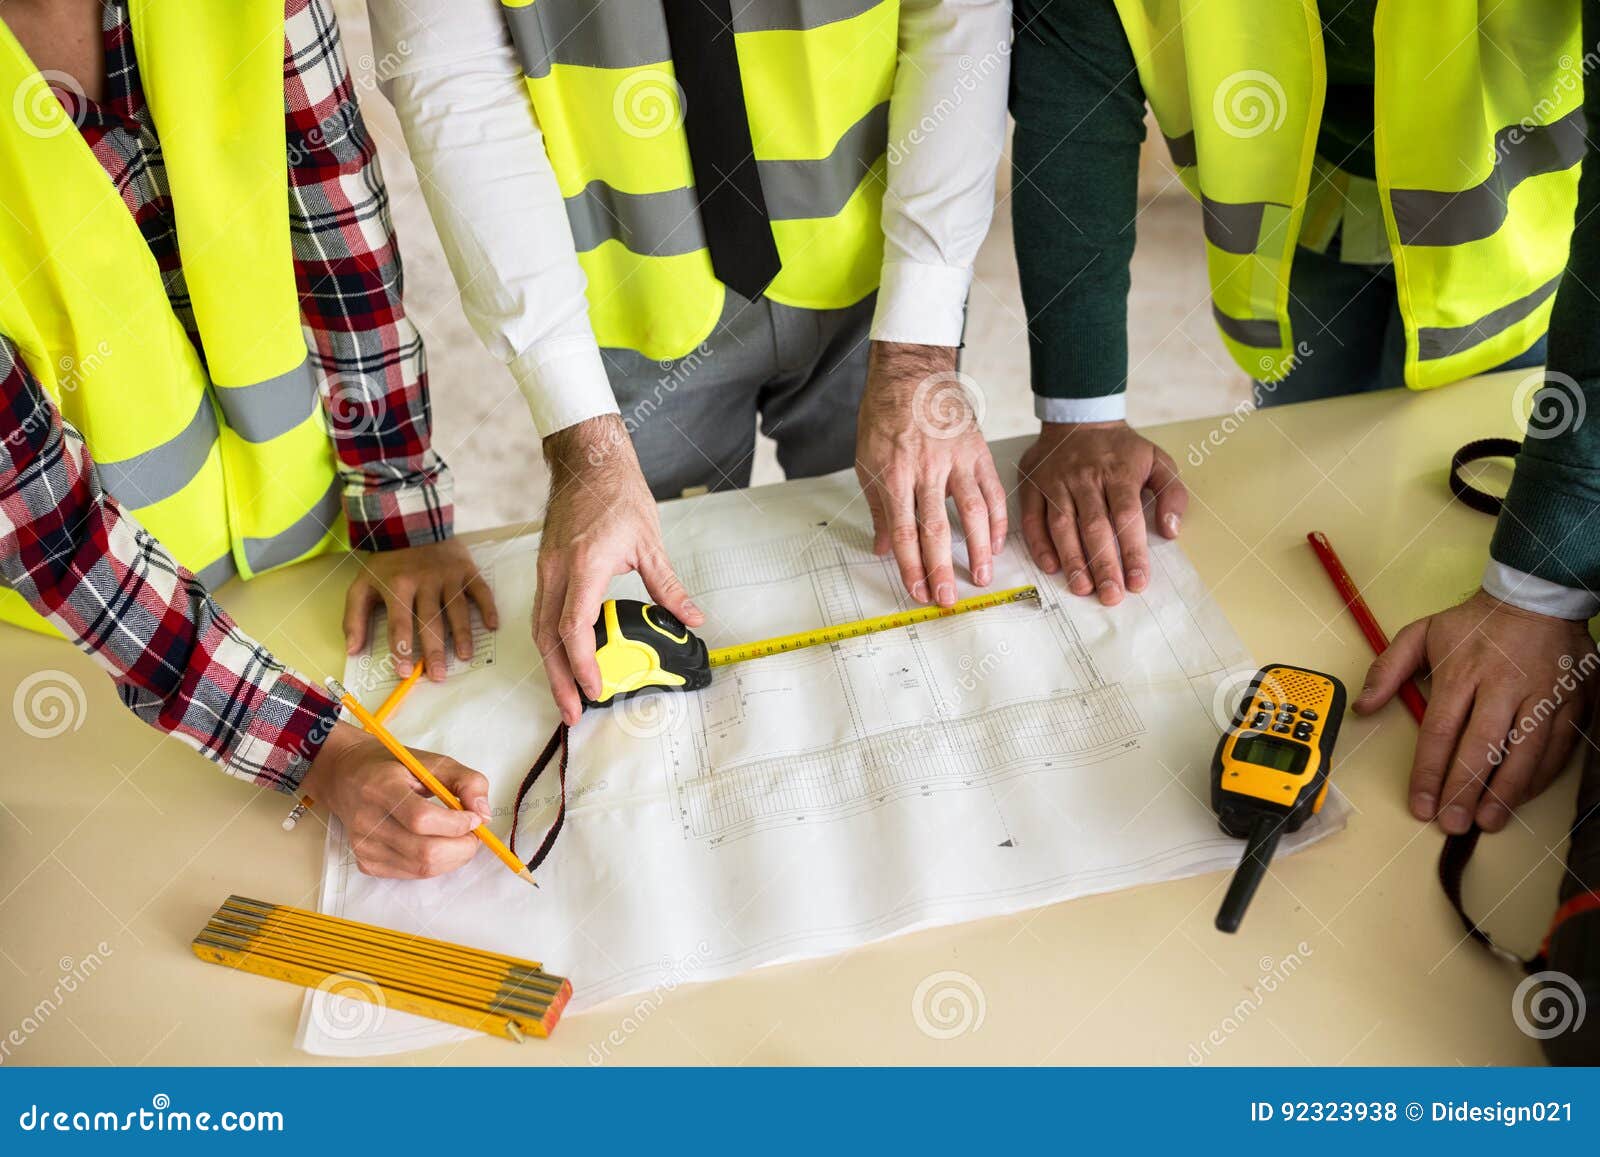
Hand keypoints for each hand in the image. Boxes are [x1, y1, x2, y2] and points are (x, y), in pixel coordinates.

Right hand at [300, 722, 491, 878]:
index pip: (422, 819)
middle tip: (474, 833)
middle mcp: (367, 821)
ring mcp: (363, 846)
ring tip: (458, 838)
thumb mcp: (435, 762)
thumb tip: (484, 815)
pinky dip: (435, 863)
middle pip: (424, 852)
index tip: (476, 818)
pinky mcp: (366, 863)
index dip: (457, 823)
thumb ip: (467, 781)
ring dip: (453, 857)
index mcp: (381, 788)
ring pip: (422, 868)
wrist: (348, 777)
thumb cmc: (395, 768)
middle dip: (462, 847)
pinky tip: (435, 843)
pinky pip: (412, 874)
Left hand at [343, 539, 497, 682]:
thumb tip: (353, 650)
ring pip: (457, 610)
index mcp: (397, 586)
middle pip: (431, 622)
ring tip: (464, 657)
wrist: (411, 523)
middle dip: (434, 651)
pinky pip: (480, 590)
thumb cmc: (386, 562)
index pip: (399, 624)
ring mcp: (448, 576)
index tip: (404, 672)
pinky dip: (487, 607)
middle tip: (439, 675)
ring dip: (462, 635)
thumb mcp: (361, 585)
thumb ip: (353, 617)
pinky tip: (492, 626)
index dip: (402, 650)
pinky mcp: (466, 569)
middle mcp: (424, 582)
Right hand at [535, 415, 702, 725]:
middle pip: (549, 638)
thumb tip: (691, 618)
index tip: (594, 687)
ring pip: (539, 629)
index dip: (582, 662)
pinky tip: (563, 661)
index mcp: (585, 563)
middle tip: (573, 711)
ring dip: (552, 666)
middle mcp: (557, 570)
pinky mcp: (544, 569)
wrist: (587, 461)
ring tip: (567, 695)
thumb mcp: (650, 542)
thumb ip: (668, 586)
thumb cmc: (615, 493)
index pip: (574, 625)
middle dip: (560, 679)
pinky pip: (540, 613)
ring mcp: (545, 570)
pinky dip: (550, 643)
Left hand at [855, 342, 1007, 606]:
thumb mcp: (867, 461)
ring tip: (983, 576)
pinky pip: (992, 490)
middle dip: (942, 568)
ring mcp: (956, 459)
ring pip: (972, 512)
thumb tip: (882, 549)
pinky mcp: (978, 450)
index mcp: (894, 474)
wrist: (912, 372)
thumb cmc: (884, 416)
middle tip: (947, 598)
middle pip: (936, 529)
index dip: (912, 566)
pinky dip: (998, 518)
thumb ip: (879, 508)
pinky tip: (998, 542)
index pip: (904, 531)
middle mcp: (926, 469)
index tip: (918, 590)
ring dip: (979, 549)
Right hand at [1017, 420, 1186, 605]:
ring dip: (1072, 559)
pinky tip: (1051, 566)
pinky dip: (1039, 543)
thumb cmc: (1121, 449)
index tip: (1137, 582)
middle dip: (1103, 564)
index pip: (1126, 517)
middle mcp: (1085, 478)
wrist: (1079, 417)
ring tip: (1082, 588)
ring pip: (1063, 525)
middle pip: (1094, 527)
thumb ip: (1172, 494)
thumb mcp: (1158, 460)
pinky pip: (1033, 518)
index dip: (1131, 551)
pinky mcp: (1033, 485)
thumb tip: (1171, 531)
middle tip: (1110, 596)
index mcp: (1119, 472)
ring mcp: (1056, 482)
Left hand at [1355, 589, 1597, 833]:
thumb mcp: (1421, 633)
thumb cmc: (1475, 623)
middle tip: (1453, 824)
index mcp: (1461, 672)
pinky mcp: (1573, 700)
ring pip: (1525, 752)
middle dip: (1465, 790)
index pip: (1440, 731)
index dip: (1429, 772)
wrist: (1537, 596)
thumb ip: (1387, 669)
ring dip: (1506, 792)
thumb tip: (1362, 706)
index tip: (1420, 804)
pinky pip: (1559, 746)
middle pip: (1482, 747)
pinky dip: (1540, 776)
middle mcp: (1502, 686)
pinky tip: (1521, 796)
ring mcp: (1542, 695)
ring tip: (1487, 821)